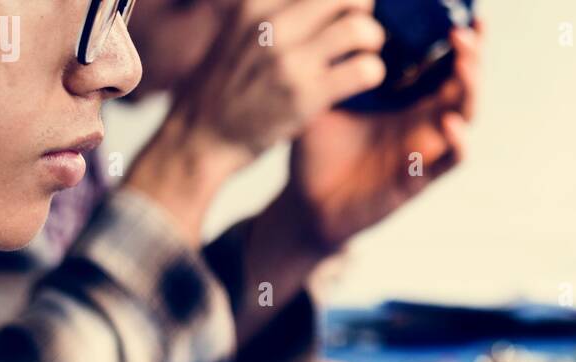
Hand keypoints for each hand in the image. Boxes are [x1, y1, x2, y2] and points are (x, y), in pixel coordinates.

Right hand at [168, 0, 386, 174]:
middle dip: (363, 8)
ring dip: (373, 40)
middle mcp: (271, 22)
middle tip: (359, 30)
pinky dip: (373, 71)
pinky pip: (362, 71)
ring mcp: (288, 59)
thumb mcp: (242, 26)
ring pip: (360, 28)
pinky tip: (365, 78)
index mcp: (256, 0)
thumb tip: (320, 3)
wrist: (202, 134)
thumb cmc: (229, 83)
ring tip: (366, 53)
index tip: (343, 7)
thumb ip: (277, 8)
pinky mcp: (305, 95)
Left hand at [280, 24, 480, 254]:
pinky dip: (458, 143)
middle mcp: (420, 118)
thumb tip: (330, 10)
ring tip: (465, 63)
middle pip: (462, 80)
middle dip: (471, 53)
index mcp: (403, 95)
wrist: (307, 203)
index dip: (457, 34)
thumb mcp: (321, 93)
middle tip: (464, 30)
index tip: (463, 7)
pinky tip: (450, 123)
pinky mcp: (419, 179)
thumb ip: (332, 58)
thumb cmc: (315, 147)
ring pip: (465, 114)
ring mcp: (424, 147)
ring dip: (471, 88)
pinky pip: (450, 162)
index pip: (439, 58)